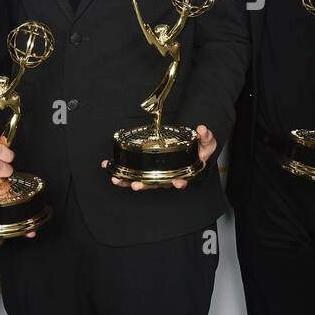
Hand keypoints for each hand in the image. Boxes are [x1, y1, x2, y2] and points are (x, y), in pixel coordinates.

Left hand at [102, 125, 217, 190]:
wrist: (190, 150)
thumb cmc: (199, 150)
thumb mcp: (207, 143)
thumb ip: (206, 137)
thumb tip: (202, 129)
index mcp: (182, 174)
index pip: (181, 181)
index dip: (179, 183)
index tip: (177, 182)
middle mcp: (166, 177)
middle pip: (155, 185)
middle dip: (144, 186)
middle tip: (136, 185)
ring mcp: (154, 174)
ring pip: (140, 181)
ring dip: (127, 181)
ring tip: (116, 179)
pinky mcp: (144, 168)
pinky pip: (130, 171)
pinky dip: (118, 169)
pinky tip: (107, 165)